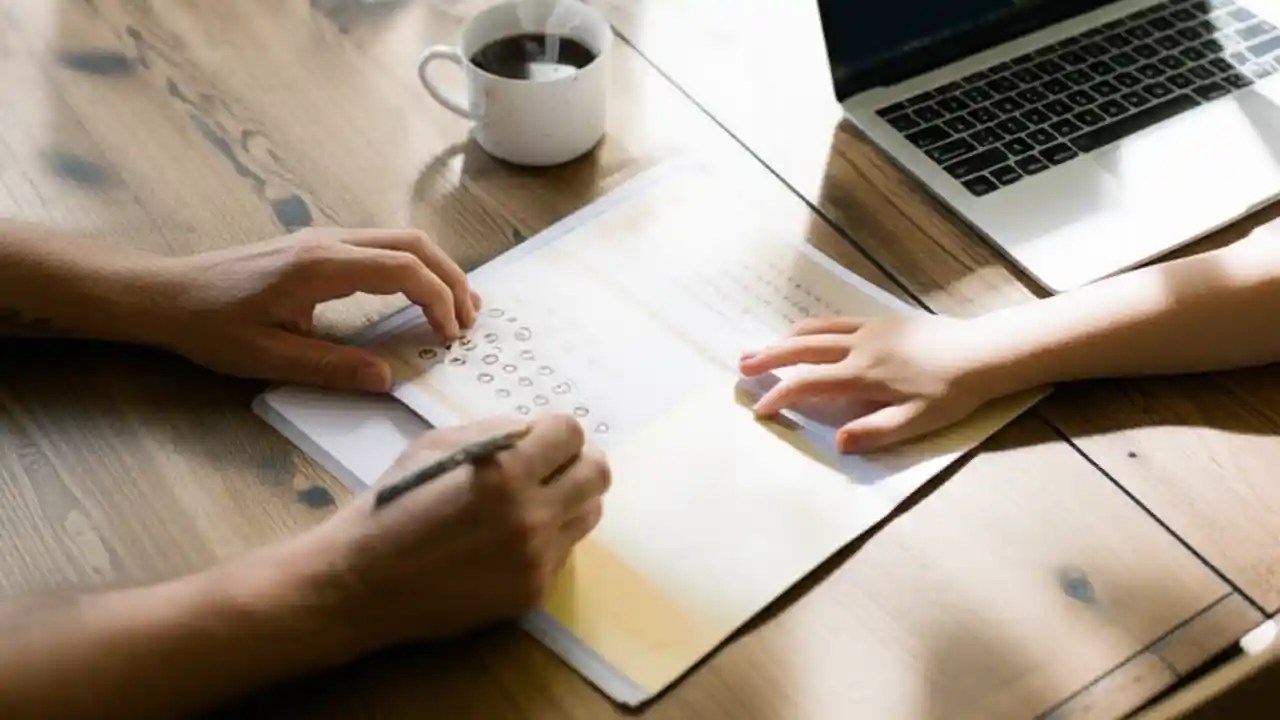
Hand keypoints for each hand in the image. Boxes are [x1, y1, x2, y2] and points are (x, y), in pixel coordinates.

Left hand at [139, 228, 478, 391]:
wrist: (168, 294)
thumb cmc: (211, 326)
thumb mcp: (268, 357)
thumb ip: (331, 368)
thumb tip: (386, 379)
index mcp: (320, 266)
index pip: (402, 268)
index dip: (437, 299)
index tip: (450, 335)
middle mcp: (330, 241)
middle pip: (413, 243)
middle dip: (452, 279)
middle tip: (469, 322)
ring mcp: (325, 238)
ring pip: (401, 239)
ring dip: (436, 270)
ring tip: (458, 308)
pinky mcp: (320, 246)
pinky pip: (383, 246)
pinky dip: (413, 267)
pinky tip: (417, 295)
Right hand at [283, 414, 608, 654]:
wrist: (363, 583)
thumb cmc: (393, 505)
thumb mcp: (436, 446)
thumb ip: (495, 432)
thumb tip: (537, 430)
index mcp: (506, 472)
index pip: (571, 433)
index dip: (555, 430)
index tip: (540, 437)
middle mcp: (531, 516)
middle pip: (598, 473)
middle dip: (576, 461)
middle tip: (550, 465)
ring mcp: (536, 559)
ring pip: (589, 513)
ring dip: (568, 499)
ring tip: (532, 501)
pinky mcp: (532, 592)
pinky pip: (564, 550)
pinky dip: (548, 538)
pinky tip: (510, 539)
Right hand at [738, 315, 998, 452]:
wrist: (982, 352)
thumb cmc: (952, 392)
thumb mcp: (919, 421)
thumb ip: (877, 432)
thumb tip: (838, 442)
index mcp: (864, 375)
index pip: (810, 384)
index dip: (781, 396)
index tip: (760, 410)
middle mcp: (859, 347)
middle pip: (803, 348)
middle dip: (769, 358)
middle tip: (742, 366)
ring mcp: (868, 329)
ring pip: (815, 330)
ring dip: (784, 339)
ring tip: (761, 349)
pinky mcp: (880, 321)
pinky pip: (834, 321)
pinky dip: (810, 328)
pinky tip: (803, 333)